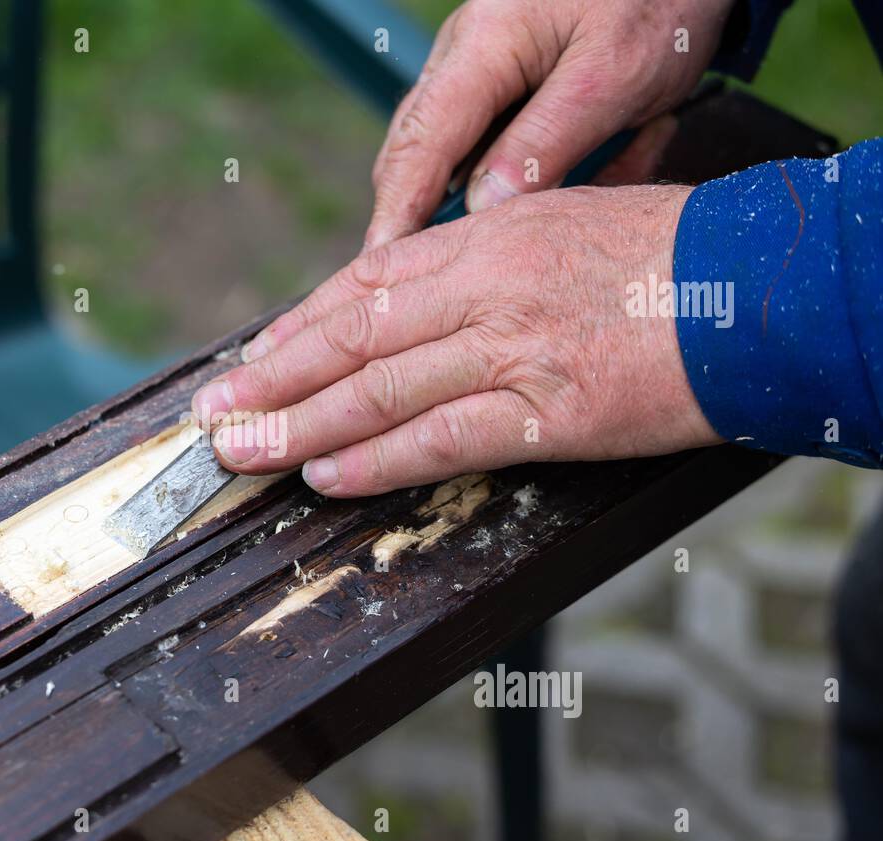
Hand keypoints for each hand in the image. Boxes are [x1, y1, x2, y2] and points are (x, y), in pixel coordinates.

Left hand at [191, 185, 721, 496]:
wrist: (761, 288)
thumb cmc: (668, 258)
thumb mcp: (562, 228)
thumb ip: (486, 262)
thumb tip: (424, 300)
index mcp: (486, 236)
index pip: (364, 285)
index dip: (297, 327)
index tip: (252, 358)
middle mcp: (483, 287)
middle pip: (350, 336)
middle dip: (271, 379)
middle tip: (215, 414)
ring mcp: (511, 349)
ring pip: (378, 389)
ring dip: (299, 425)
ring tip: (243, 451)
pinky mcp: (547, 412)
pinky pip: (441, 439)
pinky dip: (377, 460)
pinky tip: (327, 476)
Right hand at [366, 0, 735, 246]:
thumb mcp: (613, 73)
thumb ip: (546, 142)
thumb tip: (484, 206)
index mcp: (481, 46)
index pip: (418, 147)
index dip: (396, 214)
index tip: (381, 268)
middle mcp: (464, 56)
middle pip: (420, 155)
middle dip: (437, 215)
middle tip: (457, 270)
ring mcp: (481, 66)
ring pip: (467, 154)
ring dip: (521, 188)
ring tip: (605, 170)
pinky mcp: (509, 80)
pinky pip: (508, 142)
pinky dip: (556, 164)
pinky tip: (627, 144)